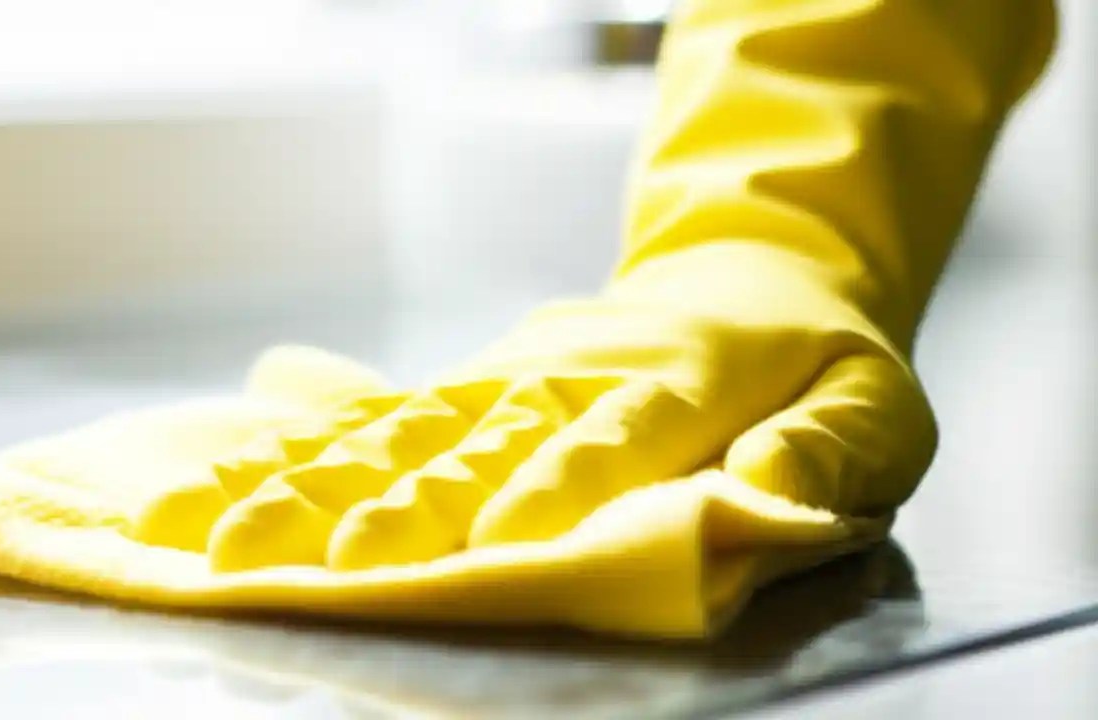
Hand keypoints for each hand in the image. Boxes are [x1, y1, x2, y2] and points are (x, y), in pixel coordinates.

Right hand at [208, 245, 935, 575]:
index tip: (498, 544)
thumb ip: (826, 453)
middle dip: (400, 506)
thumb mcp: (873, 408)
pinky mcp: (476, 382)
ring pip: (409, 431)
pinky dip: (309, 446)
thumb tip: (767, 496)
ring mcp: (514, 375)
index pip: (614, 436)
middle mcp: (576, 375)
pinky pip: (388, 413)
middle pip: (480, 442)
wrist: (752, 269)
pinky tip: (234, 473)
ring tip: (225, 533)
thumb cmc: (814, 361)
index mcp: (684, 381)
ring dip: (317, 483)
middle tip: (324, 561)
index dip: (555, 487)